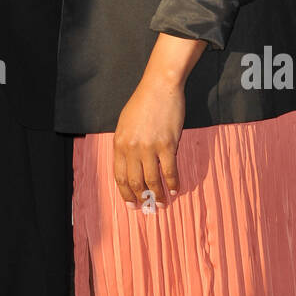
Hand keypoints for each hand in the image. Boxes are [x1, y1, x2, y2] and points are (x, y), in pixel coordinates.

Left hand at [113, 72, 185, 207]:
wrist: (159, 87)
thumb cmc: (142, 103)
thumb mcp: (125, 124)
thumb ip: (125, 145)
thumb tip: (130, 167)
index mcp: (119, 143)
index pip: (119, 176)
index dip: (125, 193)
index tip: (131, 204)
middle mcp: (132, 148)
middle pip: (135, 181)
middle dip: (141, 198)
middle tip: (147, 208)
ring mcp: (149, 147)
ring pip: (152, 180)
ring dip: (158, 195)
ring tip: (163, 204)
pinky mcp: (167, 144)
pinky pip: (169, 171)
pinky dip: (173, 183)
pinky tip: (176, 189)